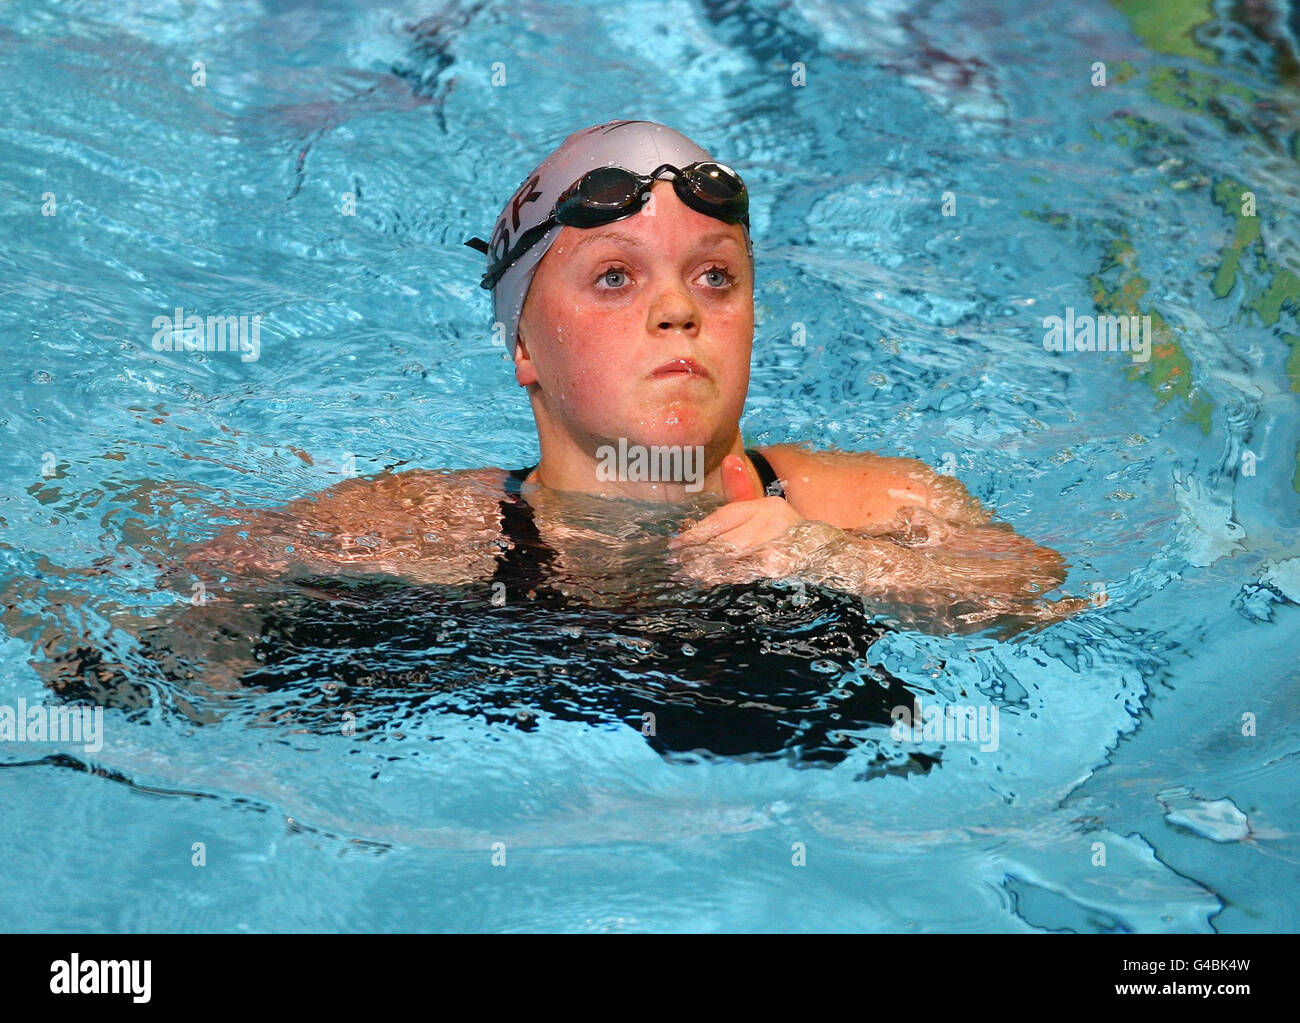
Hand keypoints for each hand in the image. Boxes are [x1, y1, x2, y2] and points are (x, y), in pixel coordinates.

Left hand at [669, 453, 820, 584]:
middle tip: (677, 563)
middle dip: (699, 553)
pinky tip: (711, 581)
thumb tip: (729, 460)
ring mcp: (778, 546)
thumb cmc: (779, 528)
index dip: (698, 532)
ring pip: (736, 559)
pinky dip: (729, 578)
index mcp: (763, 506)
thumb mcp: (761, 507)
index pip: (723, 519)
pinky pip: (748, 573)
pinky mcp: (782, 567)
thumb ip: (739, 489)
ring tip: (689, 574)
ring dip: (709, 568)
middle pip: (727, 541)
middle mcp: (772, 523)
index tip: (676, 543)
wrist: (820, 551)